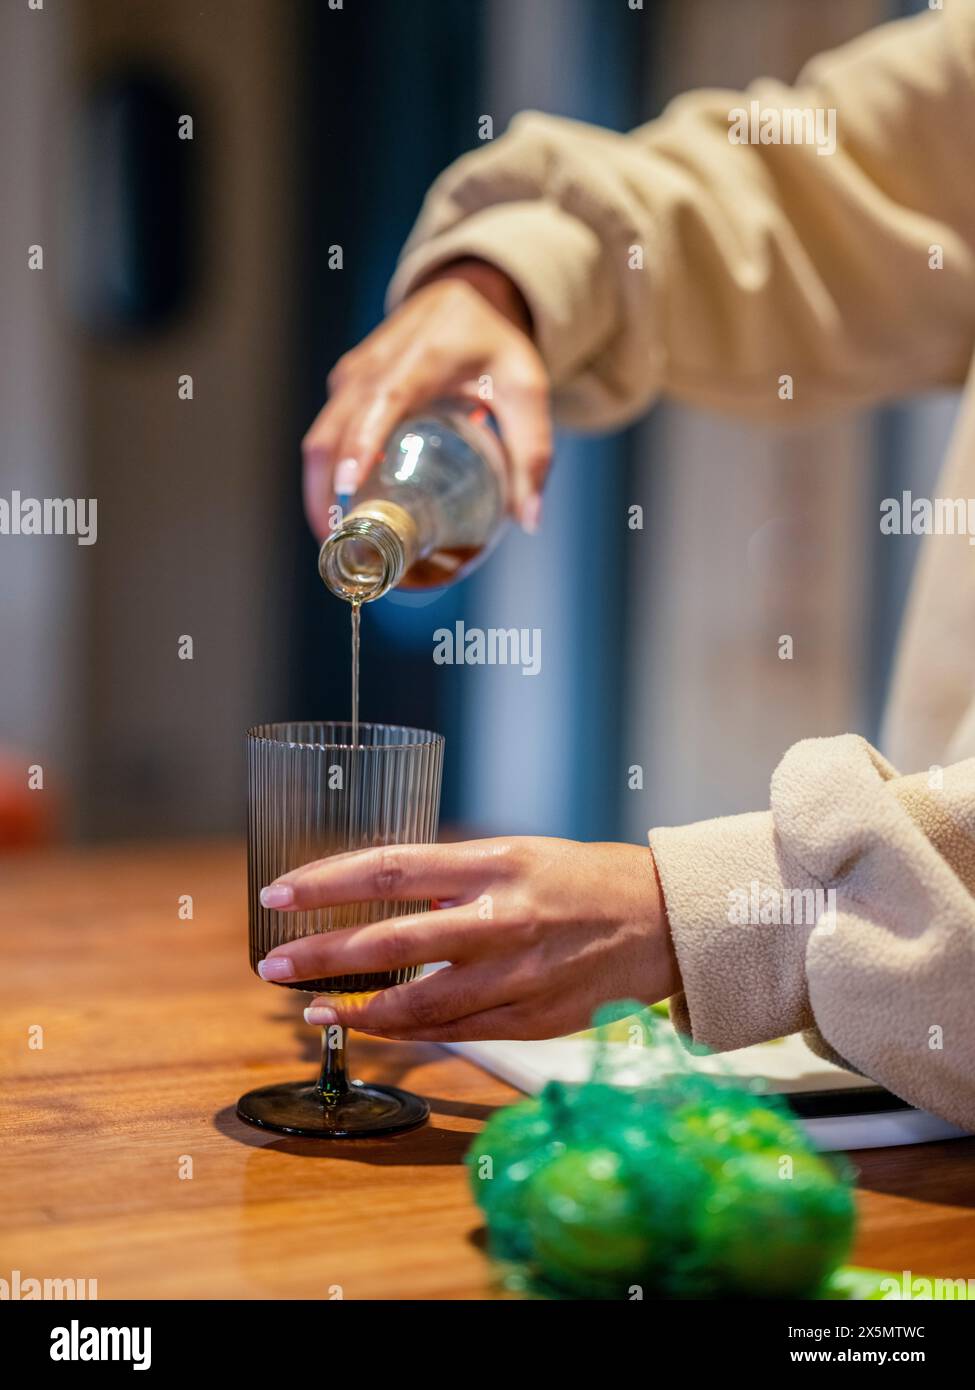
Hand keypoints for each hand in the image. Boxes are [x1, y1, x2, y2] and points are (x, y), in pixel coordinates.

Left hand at [256, 837, 678, 1041]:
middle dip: (322, 955)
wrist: (661, 921)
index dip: (325, 882)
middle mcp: (501, 918)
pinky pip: (455, 1031)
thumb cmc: (582, 880)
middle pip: (392, 941)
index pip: (390, 868)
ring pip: (418, 1003)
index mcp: (494, 864)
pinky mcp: (532, 1019)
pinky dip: (407, 1031)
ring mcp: (517, 974)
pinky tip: (374, 1026)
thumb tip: (385, 896)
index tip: (278, 894)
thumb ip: (452, 877)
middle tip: (272, 965)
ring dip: (356, 1009)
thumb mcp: (515, 854)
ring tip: (313, 1008)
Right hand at [302, 260, 551, 540]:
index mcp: (422, 360)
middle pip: (335, 430)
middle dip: (329, 491)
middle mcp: (375, 366)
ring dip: (320, 491)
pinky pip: (325, 435)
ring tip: (341, 543)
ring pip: (321, 437)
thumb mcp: (526, 390)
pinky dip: (325, 476)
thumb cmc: (493, 345)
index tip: (349, 488)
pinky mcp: (344, 388)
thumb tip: (529, 521)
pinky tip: (341, 515)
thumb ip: (533, 452)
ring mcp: (352, 376)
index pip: (381, 403)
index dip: (360, 445)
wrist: (461, 297)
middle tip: (348, 549)